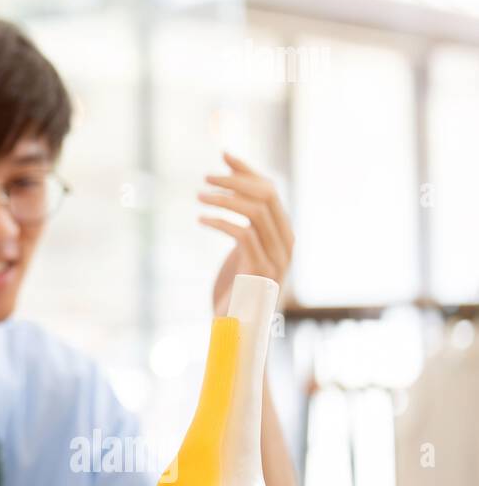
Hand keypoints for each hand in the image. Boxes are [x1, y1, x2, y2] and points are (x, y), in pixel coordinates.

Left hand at [198, 152, 294, 315]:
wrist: (239, 330)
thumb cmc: (237, 288)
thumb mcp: (243, 249)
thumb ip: (245, 222)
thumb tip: (229, 185)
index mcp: (284, 234)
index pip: (271, 189)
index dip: (248, 170)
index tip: (223, 155)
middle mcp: (286, 244)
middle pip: (267, 195)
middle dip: (235, 180)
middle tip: (205, 178)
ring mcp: (277, 259)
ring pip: (255, 212)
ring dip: (223, 199)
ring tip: (199, 197)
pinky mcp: (260, 272)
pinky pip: (243, 234)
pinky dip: (220, 221)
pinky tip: (200, 219)